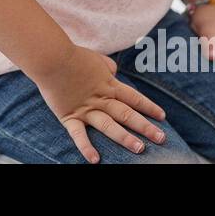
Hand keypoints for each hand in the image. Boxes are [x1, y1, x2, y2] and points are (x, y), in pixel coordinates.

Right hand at [32, 44, 167, 162]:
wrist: (52, 57)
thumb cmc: (73, 55)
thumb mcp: (97, 58)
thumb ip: (108, 66)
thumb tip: (114, 72)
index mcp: (109, 84)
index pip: (134, 98)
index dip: (149, 107)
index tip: (162, 117)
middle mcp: (101, 99)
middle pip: (127, 114)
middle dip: (146, 127)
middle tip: (162, 138)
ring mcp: (86, 109)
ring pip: (109, 126)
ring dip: (125, 138)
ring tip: (140, 149)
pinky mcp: (69, 116)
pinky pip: (78, 134)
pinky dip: (86, 147)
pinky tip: (95, 160)